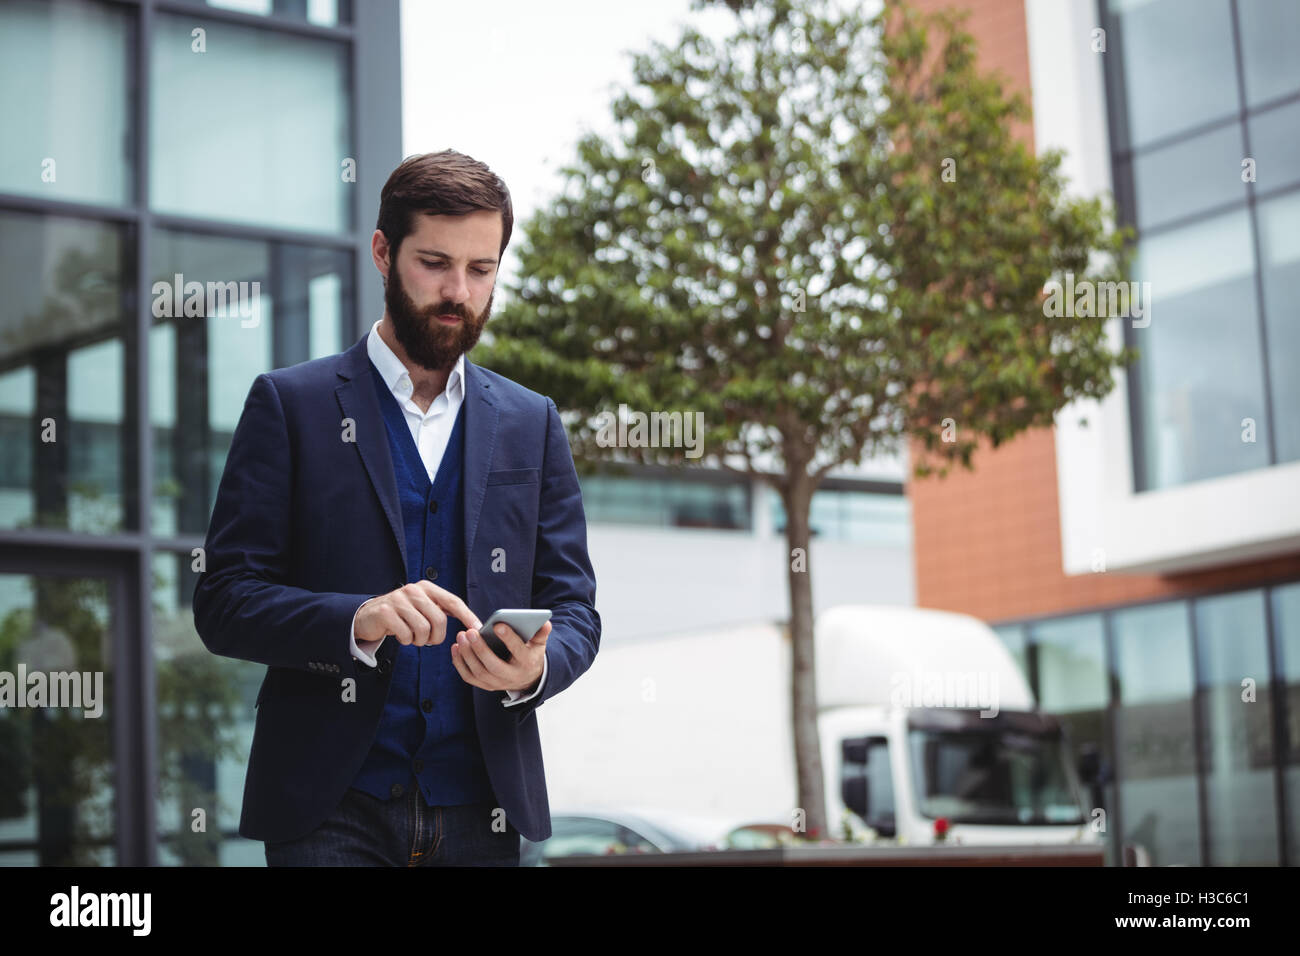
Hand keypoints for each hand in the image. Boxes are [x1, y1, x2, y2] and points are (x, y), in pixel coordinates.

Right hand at [354, 581, 480, 647]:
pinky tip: (400, 635)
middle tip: (427, 640)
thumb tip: (470, 625)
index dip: (467, 615)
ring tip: (412, 636)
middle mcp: (414, 590)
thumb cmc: (401, 615)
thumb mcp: (423, 608)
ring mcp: (398, 600)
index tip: (478, 628)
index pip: (453, 601)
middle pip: (439, 620)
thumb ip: (441, 611)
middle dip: (436, 637)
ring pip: (422, 630)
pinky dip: (405, 640)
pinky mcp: (385, 612)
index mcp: (427, 588)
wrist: (368, 616)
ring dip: (419, 640)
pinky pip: (405, 635)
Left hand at [451, 620, 551, 694]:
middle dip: (480, 649)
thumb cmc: (530, 654)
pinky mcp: (485, 685)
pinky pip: (469, 677)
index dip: (509, 638)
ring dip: (467, 654)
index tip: (498, 625)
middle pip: (493, 665)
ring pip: (479, 672)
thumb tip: (545, 622)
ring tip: (461, 636)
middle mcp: (511, 677)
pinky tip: (455, 647)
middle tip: (470, 631)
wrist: (526, 678)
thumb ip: (541, 632)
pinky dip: (459, 663)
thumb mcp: (539, 644)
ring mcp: (496, 684)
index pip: (518, 651)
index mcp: (526, 663)